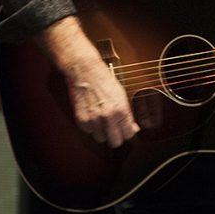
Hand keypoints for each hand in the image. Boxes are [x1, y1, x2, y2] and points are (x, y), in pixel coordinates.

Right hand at [38, 16, 139, 147]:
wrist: (85, 71)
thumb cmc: (104, 80)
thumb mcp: (121, 95)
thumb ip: (127, 114)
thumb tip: (133, 128)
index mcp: (121, 110)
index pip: (128, 135)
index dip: (127, 133)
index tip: (125, 130)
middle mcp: (108, 117)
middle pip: (115, 143)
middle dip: (116, 137)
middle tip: (115, 130)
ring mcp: (93, 120)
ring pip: (101, 139)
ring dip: (102, 132)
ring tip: (102, 119)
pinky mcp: (81, 120)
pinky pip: (88, 131)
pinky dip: (90, 126)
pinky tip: (92, 114)